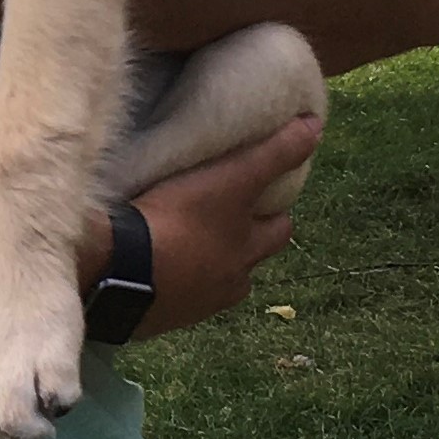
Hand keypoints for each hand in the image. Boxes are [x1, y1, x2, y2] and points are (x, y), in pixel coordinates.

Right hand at [132, 113, 323, 338]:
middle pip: (250, 259)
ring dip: (209, 262)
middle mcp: (232, 278)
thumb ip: (273, 153)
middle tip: (223, 212)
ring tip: (182, 237)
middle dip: (246, 240)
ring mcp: (198, 302)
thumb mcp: (230, 178)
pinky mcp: (165, 315)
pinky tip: (153, 263)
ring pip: (216, 280)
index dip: (275, 207)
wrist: (121, 273)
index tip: (262, 189)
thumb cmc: (177, 217)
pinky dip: (175, 280)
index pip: (280, 226)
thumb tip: (317, 123)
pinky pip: (179, 295)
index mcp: (247, 247)